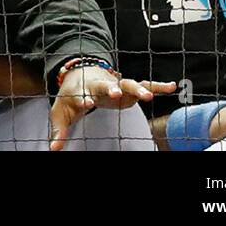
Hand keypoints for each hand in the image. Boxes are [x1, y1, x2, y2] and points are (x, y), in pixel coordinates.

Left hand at [49, 65, 176, 150]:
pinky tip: (171, 87)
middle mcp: (98, 85)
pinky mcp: (126, 87)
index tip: (86, 103)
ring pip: (127, 84)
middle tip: (116, 93)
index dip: (84, 99)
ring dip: (137, 88)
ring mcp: (114, 84)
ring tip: (148, 96)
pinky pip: (144, 84)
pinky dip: (157, 85)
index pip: (82, 94)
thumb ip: (59, 131)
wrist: (78, 75)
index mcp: (81, 90)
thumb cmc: (71, 97)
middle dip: (110, 89)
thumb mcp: (61, 113)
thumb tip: (54, 149)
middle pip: (104, 86)